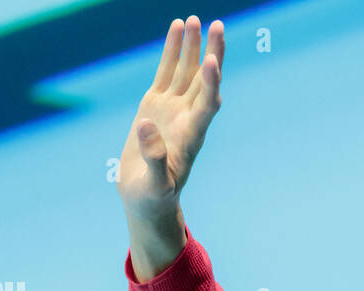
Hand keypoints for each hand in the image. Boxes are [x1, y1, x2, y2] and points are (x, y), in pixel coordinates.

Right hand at [118, 17, 224, 277]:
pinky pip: (167, 72)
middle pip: (204, 82)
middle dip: (212, 54)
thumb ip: (154, 157)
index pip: (206, 106)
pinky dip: (172, 51)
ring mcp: (173, 108)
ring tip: (195, 20)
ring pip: (187, 71)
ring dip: (193, 47)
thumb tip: (145, 126)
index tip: (212, 63)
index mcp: (191, 137)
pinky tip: (177, 29)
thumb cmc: (154, 197)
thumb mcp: (155, 185)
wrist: (147, 198)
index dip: (211, 85)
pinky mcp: (156, 104)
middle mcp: (187, 118)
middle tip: (218, 26)